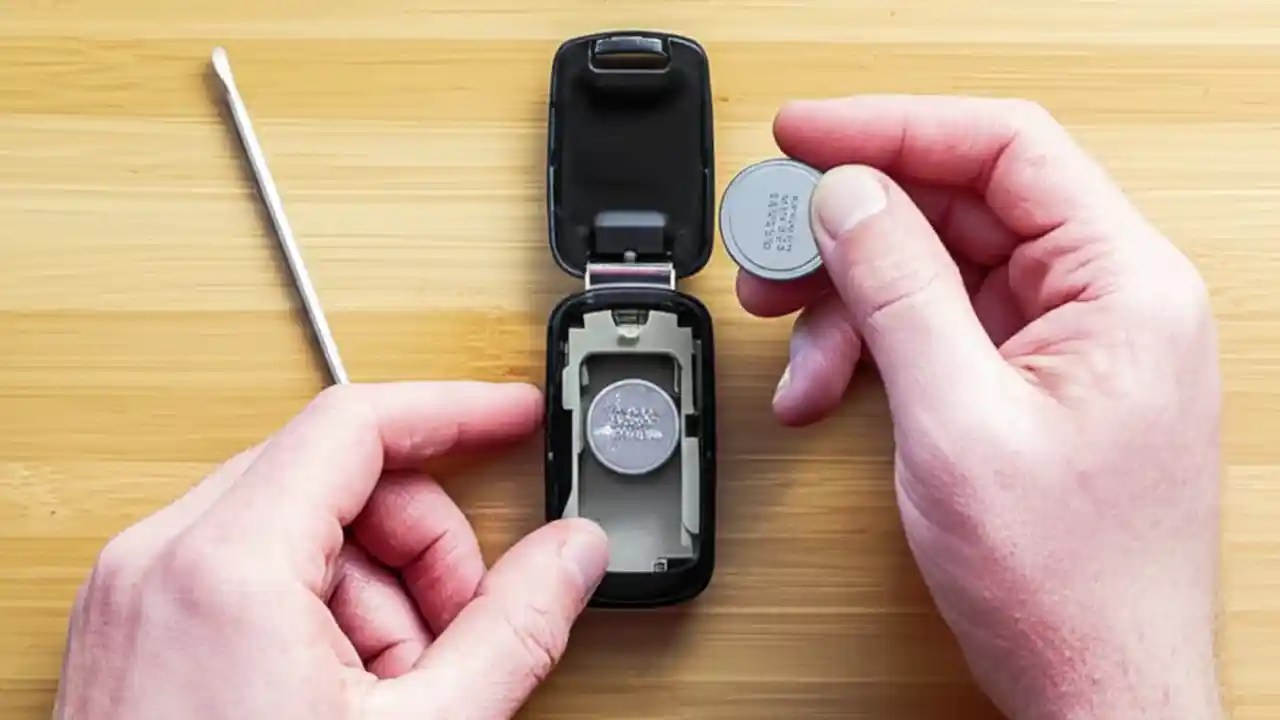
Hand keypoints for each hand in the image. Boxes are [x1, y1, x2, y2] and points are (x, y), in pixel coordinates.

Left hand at [54, 382, 607, 719]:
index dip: (455, 414)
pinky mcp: (136, 632)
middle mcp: (162, 563)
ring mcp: (139, 597)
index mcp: (225, 568)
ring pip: (297, 530)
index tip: (512, 420)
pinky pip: (252, 577)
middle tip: (459, 622)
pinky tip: (345, 697)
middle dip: (420, 545)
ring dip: (374, 595)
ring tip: (397, 689)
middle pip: (334, 480)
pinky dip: (319, 619)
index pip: (358, 426)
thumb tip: (571, 556)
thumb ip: (513, 629)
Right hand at [740, 96, 1221, 718]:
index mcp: (1122, 287)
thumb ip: (899, 292)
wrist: (1099, 695)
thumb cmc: (1069, 588)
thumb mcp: (958, 424)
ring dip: (852, 300)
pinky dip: (875, 350)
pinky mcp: (1033, 386)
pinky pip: (941, 331)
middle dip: (853, 229)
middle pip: (961, 209)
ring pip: (939, 271)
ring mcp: (1069, 346)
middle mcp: (1105, 303)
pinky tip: (827, 387)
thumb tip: (849, 199)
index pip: (1003, 151)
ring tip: (791, 339)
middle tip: (772, 249)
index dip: (893, 129)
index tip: (805, 137)